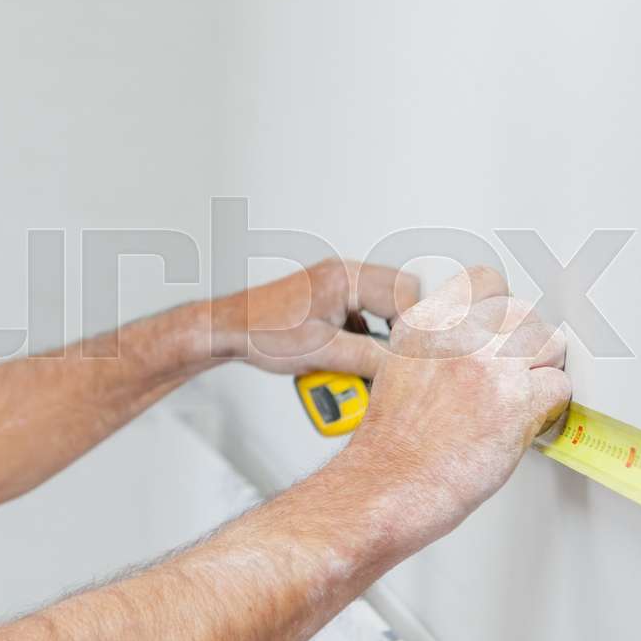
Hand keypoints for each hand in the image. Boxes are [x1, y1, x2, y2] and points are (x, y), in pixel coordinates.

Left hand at [214, 259, 420, 377]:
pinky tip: (353, 353)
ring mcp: (335, 283)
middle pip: (400, 289)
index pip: (405, 291)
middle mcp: (343, 273)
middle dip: (405, 322)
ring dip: (385, 327)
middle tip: (400, 352)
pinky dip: (366, 331)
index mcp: (345, 277)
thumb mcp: (322, 352)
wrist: (227, 329)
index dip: (413, 325)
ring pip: (383, 299)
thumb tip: (402, 368)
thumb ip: (367, 358)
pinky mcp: (327, 299)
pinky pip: (362, 310)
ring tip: (377, 355)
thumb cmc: (261, 333)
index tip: (411, 353)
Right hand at [337, 265, 571, 549]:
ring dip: (541, 369)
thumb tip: (473, 340)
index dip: (498, 310)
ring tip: (520, 395)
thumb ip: (438, 343)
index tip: (498, 331)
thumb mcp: (400, 368)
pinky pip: (559, 385)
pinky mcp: (516, 401)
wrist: (386, 484)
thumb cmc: (391, 443)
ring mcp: (489, 365)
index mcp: (426, 323)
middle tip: (512, 372)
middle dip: (523, 342)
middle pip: (522, 311)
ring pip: (549, 341)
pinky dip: (549, 406)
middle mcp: (458, 336)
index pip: (483, 281)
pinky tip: (525, 420)